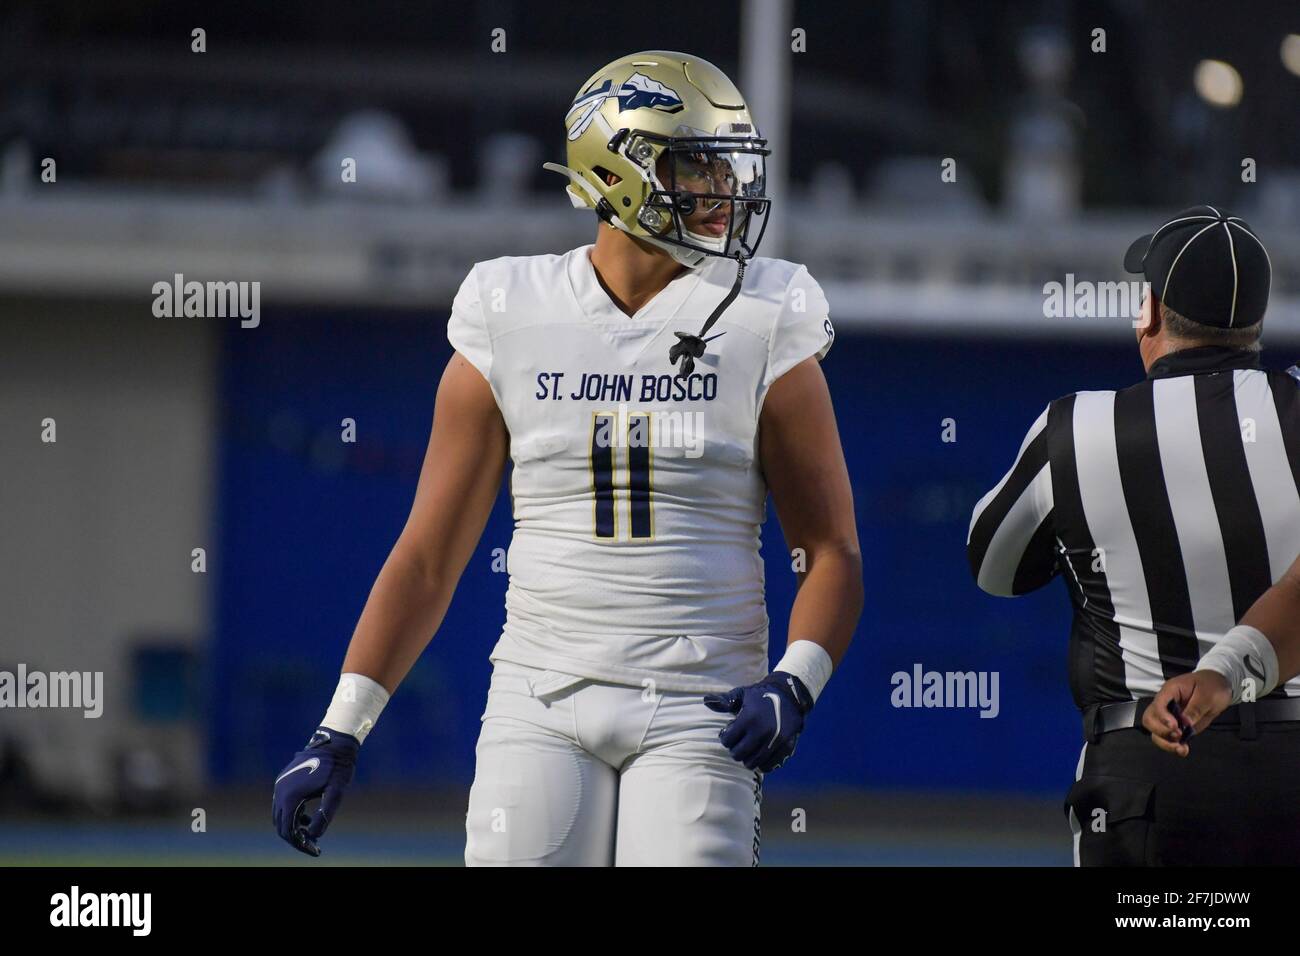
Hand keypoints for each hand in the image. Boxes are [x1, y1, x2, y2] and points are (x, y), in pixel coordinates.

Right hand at [272, 727, 359, 855]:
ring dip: (292, 826)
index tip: (315, 851)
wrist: (334, 743)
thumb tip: (313, 837)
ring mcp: (280, 784)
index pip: (287, 830)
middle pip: (281, 825)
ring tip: (310, 833)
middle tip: (312, 846)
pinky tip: (306, 818)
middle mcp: (280, 791)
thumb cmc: (338, 768)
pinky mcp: (283, 779)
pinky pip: (281, 804)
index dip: (299, 844)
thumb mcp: (336, 793)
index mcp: (290, 796)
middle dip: (294, 838)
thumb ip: (324, 816)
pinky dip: (290, 815)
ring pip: (279, 814)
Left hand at [704, 672, 813, 772]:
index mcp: (748, 718)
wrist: (789, 695)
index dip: (725, 738)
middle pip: (739, 754)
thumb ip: (724, 701)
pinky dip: (762, 764)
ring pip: (753, 763)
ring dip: (747, 759)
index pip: (727, 741)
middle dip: (734, 750)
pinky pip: (769, 765)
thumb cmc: (760, 695)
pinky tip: (759, 755)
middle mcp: (762, 731)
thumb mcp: (741, 694)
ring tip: (747, 750)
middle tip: (737, 744)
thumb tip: (705, 701)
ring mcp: (775, 741)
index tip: (728, 734)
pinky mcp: (786, 747)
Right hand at [1142, 671, 1231, 756]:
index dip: (1163, 717)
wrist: (1219, 687)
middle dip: (1160, 731)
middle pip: (1149, 719)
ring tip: (1181, 748)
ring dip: (1165, 742)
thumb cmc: (1212, 686)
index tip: (1175, 727)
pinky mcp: (1178, 727)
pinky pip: (1168, 738)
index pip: (1158, 704)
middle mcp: (1166, 704)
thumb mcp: (1207, 695)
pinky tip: (1183, 750)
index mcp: (1171, 691)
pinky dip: (1173, 746)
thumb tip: (1186, 723)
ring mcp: (1170, 716)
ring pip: (1155, 732)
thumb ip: (1195, 708)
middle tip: (1178, 736)